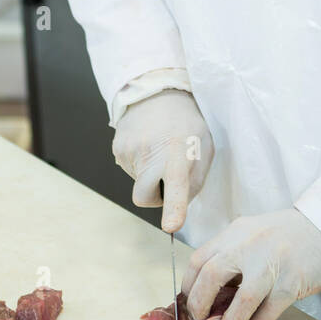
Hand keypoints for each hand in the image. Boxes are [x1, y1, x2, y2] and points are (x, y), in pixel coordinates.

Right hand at [111, 89, 212, 232]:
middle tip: (166, 176)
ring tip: (159, 149)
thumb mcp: (203, 148)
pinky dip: (140, 165)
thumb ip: (195, 180)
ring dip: (149, 175)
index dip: (174, 208)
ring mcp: (130, 150)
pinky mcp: (117, 149)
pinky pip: (130, 171)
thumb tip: (177, 207)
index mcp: (178, 151)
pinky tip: (148, 146)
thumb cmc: (185, 124)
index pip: (176, 185)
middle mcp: (150, 151)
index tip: (171, 225)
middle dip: (154, 196)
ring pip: (138, 183)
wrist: (157, 93)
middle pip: (144, 197)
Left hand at [181, 208, 320, 319]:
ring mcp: (271, 263)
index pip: (199, 259)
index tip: (188, 303)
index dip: (188, 285)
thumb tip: (211, 293)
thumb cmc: (289, 235)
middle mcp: (249, 244)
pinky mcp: (292, 282)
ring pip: (241, 300)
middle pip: (211, 276)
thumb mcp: (254, 234)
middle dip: (199, 304)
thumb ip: (232, 255)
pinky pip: (267, 312)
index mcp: (235, 232)